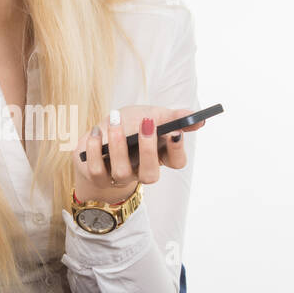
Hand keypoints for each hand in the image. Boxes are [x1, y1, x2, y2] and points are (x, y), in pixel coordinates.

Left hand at [72, 106, 206, 204]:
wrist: (102, 135)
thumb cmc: (131, 125)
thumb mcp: (153, 115)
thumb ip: (174, 117)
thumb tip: (197, 119)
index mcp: (160, 157)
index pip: (177, 162)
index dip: (177, 149)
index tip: (175, 131)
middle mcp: (142, 172)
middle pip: (150, 174)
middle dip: (149, 149)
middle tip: (147, 123)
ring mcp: (120, 177)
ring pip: (122, 171)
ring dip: (119, 144)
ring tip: (115, 120)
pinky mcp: (98, 177)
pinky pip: (97, 170)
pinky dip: (96, 149)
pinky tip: (97, 131)